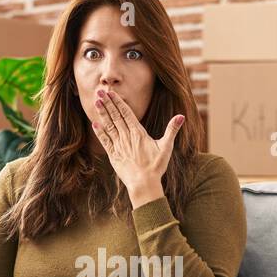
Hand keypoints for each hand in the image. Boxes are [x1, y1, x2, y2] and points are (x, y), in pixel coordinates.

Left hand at [92, 88, 183, 206]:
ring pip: (109, 126)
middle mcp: (127, 137)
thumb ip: (172, 130)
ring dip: (103, 114)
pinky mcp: (113, 155)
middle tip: (100, 92)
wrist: (144, 184)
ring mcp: (119, 146)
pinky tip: (94, 124)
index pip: (127, 113)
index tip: (111, 93)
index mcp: (138, 133)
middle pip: (116, 116)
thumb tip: (181, 116)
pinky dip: (100, 132)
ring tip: (96, 102)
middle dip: (108, 104)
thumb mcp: (166, 147)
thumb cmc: (156, 166)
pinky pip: (105, 141)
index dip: (118, 102)